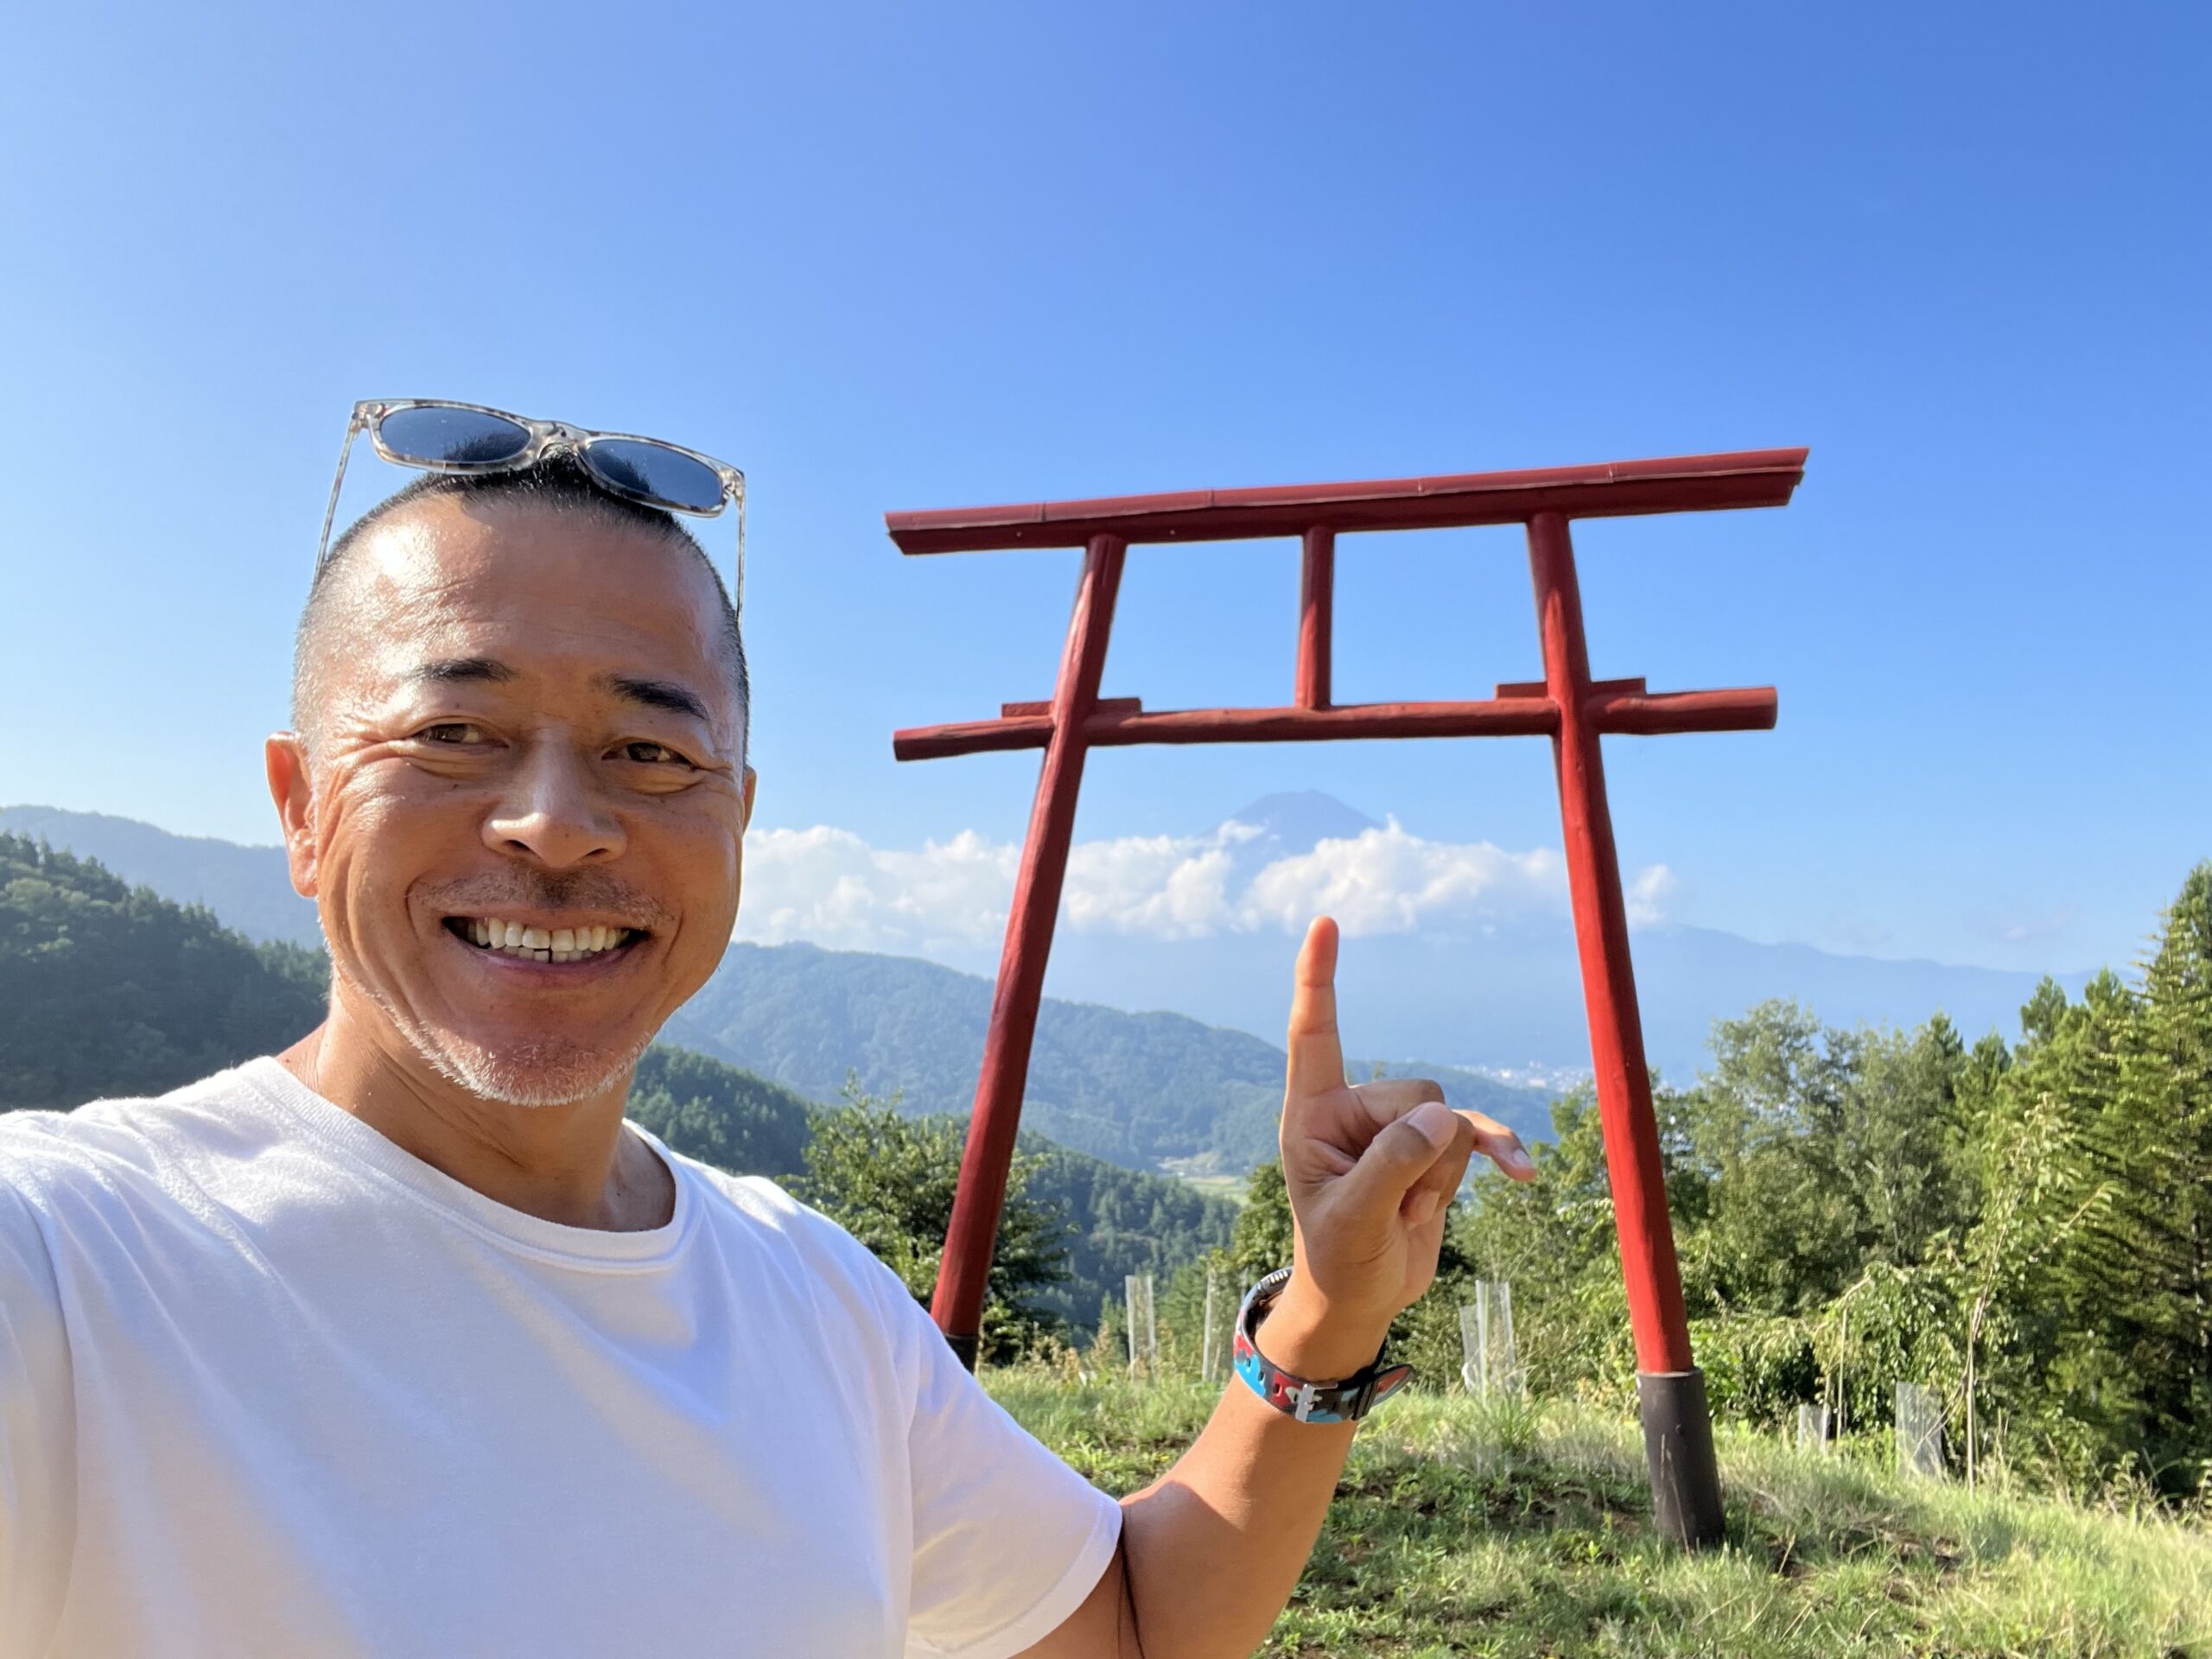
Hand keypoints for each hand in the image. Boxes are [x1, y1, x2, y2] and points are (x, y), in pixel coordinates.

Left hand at [1264, 916, 1536, 1377]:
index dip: (1318, 978)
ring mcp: (1399, 1127)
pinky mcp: (1435, 1149)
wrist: (1361, 1297)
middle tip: (1386, 1207)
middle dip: (1419, 1153)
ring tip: (1406, 1212)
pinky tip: (1523, 1174)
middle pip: (1416, 1092)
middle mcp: (1355, 1109)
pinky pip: (1478, 1135)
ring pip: (1451, 1116)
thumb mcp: (1353, 1219)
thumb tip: (1440, 1114)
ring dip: (1445, 1171)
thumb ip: (1392, 1164)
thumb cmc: (1338, 1258)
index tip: (1325, 922)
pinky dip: (1499, 1152)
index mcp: (1314, 1114)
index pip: (1315, 1033)